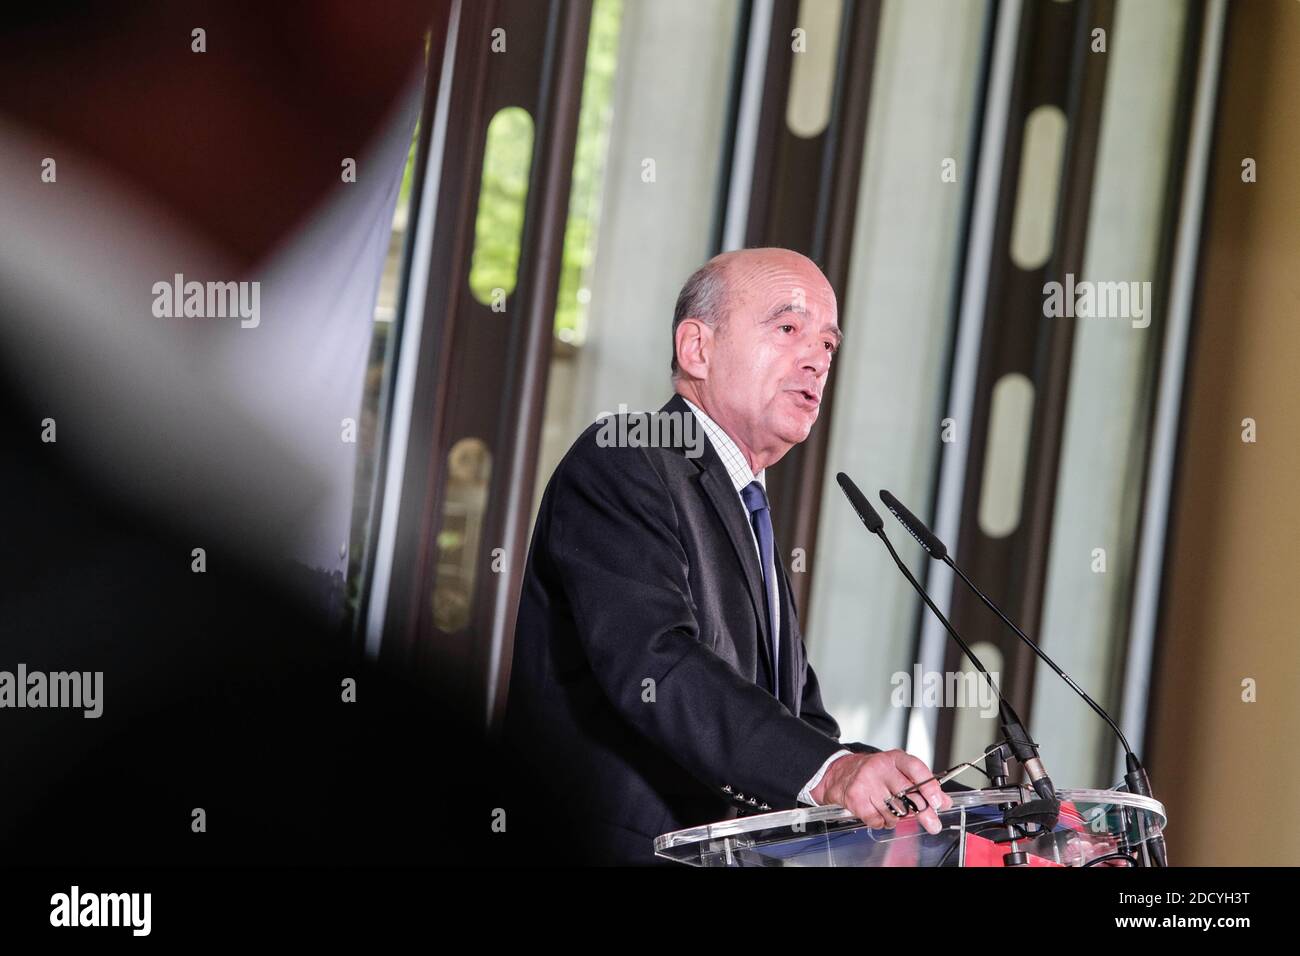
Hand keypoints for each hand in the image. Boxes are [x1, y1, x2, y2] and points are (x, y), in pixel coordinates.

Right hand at [810, 750, 952, 833]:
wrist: (839, 773)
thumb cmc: (874, 773)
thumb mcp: (898, 771)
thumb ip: (922, 785)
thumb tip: (945, 802)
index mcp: (894, 758)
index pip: (915, 768)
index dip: (929, 786)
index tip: (938, 803)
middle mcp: (879, 767)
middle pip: (908, 794)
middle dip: (924, 813)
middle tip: (933, 824)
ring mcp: (866, 782)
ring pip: (894, 811)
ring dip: (898, 818)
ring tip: (893, 810)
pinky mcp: (855, 797)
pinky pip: (878, 820)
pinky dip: (883, 822)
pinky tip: (879, 813)